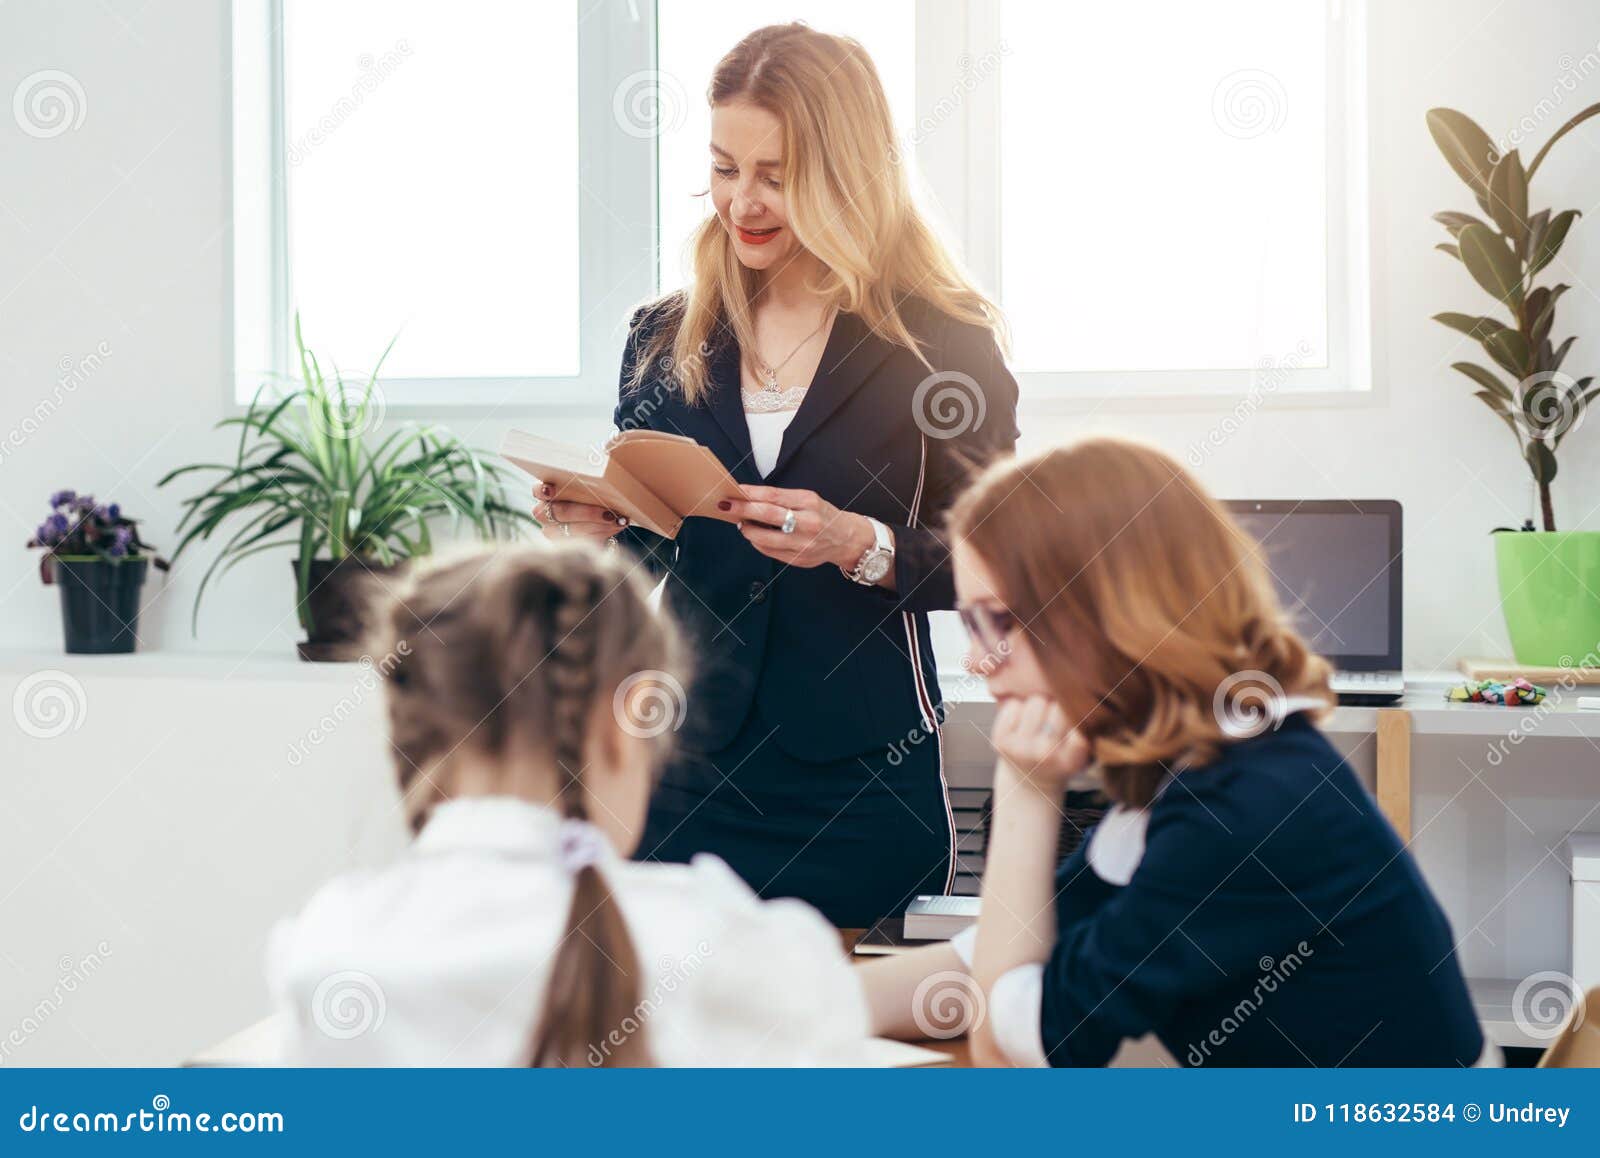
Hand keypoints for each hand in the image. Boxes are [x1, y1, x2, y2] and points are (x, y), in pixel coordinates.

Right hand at [532, 481, 626, 542]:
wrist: (596, 519)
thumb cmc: (589, 495)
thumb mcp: (587, 485)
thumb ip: (588, 479)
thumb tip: (606, 460)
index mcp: (545, 493)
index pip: (538, 491)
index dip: (543, 490)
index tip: (550, 490)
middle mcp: (544, 512)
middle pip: (560, 512)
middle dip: (588, 512)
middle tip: (609, 512)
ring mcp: (551, 531)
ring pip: (572, 530)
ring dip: (598, 525)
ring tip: (617, 520)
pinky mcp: (563, 545)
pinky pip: (582, 541)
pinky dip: (601, 533)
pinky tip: (614, 527)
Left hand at [723, 485, 873, 570]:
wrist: (846, 539)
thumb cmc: (823, 515)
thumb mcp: (807, 499)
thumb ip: (781, 499)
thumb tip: (750, 497)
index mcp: (809, 503)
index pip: (773, 496)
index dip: (751, 494)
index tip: (735, 491)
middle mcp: (807, 524)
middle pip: (767, 515)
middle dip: (743, 510)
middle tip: (727, 506)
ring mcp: (803, 544)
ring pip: (765, 538)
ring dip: (748, 530)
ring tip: (742, 523)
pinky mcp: (798, 559)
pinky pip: (770, 551)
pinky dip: (758, 543)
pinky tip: (756, 536)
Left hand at [991, 696, 1090, 793]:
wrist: (1029, 779)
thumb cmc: (1059, 756)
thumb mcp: (1080, 749)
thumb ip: (1083, 723)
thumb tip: (1076, 685)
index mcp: (1072, 760)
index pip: (1080, 721)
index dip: (1078, 711)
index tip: (1077, 711)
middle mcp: (1046, 756)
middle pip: (1057, 706)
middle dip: (1058, 705)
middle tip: (1056, 716)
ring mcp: (1021, 750)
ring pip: (1036, 701)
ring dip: (1039, 704)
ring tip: (1040, 718)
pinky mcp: (1001, 742)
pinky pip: (1013, 704)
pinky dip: (1018, 707)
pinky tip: (1022, 722)